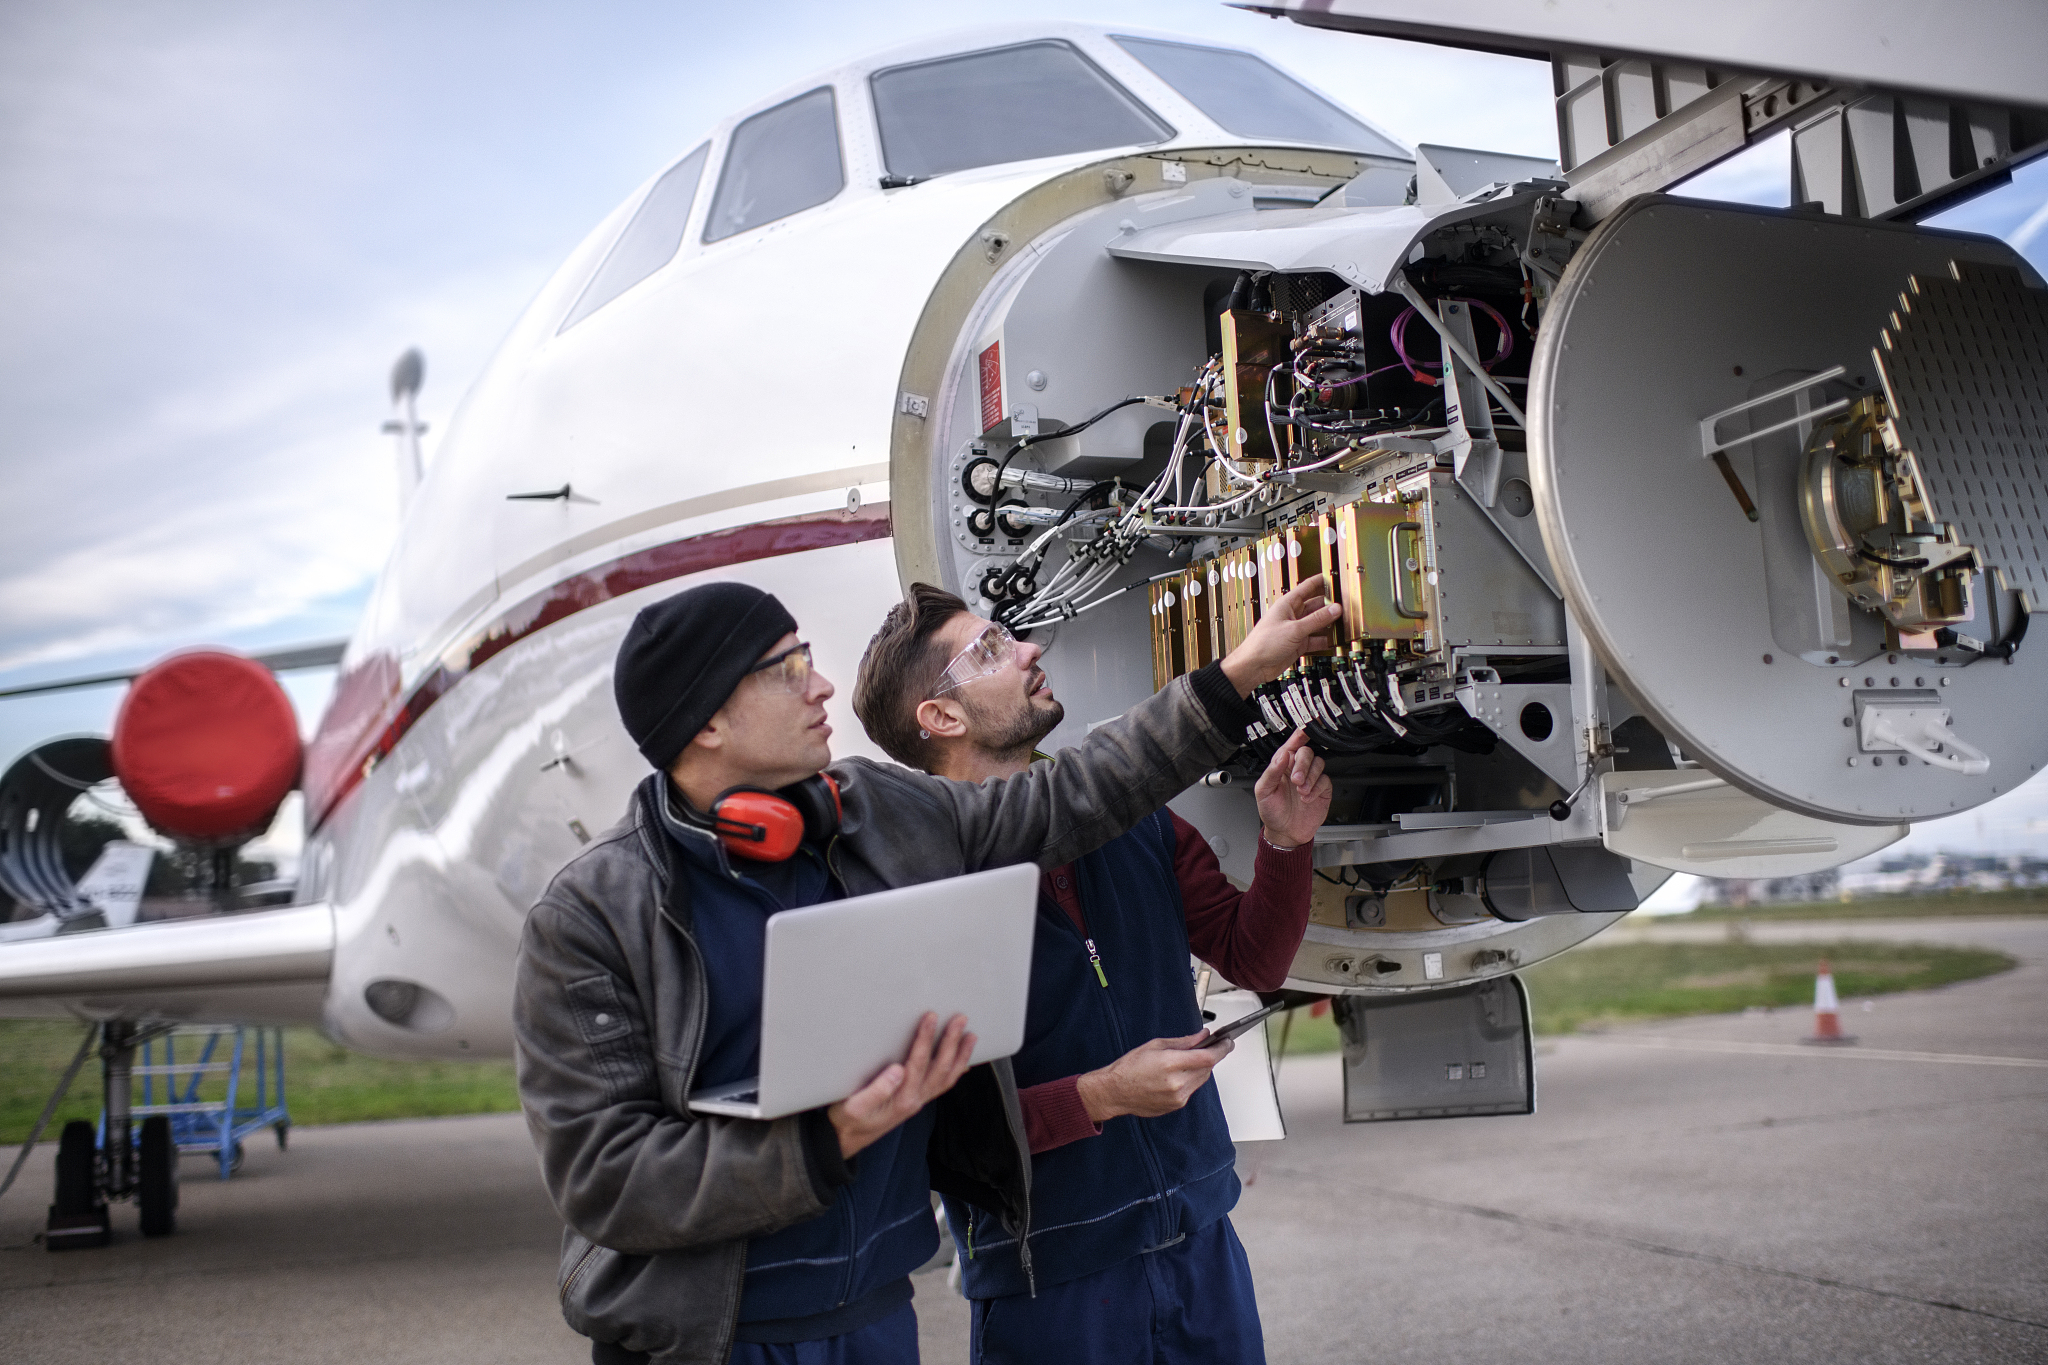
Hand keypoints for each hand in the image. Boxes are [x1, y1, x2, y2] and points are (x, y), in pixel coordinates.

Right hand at [827, 1013, 974, 1158]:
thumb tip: (898, 1069)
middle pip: (940, 1068)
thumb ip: (876, 1090)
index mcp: (901, 1099)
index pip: (918, 1063)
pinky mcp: (915, 1101)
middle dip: (951, 1042)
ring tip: (970, 1036)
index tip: (930, 1018)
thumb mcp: (854, 1107)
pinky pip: (942, 1086)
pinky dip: (955, 1072)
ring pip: (946, 1077)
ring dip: (960, 1055)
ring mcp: (918, 1101)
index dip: (925, 1039)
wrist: (846, 1141)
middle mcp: (915, 1100)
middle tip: (960, 1019)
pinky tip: (961, 1063)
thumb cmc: (847, 1121)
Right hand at [1075, 1031, 1229, 1122]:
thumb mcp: (1155, 1045)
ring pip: (1201, 1079)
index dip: (1222, 1049)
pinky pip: (1192, 1089)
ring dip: (1200, 1068)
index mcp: (1171, 1064)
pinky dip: (1190, 1079)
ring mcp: (1178, 1097)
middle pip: (1207, 1068)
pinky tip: (1177, 1074)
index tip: (1228, 1042)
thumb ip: (1184, 1042)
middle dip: (1210, 1057)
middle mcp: (1177, 1083)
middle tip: (1209, 1046)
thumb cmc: (1129, 1067)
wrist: (1115, 1092)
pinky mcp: (1176, 1105)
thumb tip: (1203, 1036)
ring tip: (1188, 1060)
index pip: (1207, 1057)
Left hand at [1220, 575, 1343, 696]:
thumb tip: (1334, 609)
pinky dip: (1325, 639)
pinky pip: (1315, 639)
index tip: (1335, 577)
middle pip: (1316, 606)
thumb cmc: (1264, 643)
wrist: (1254, 666)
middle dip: (1330, 605)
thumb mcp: (1294, 629)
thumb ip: (1316, 620)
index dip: (1321, 581)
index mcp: (1288, 604)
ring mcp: (1296, 630)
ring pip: (1317, 623)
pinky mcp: (1298, 644)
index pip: (1307, 587)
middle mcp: (1293, 615)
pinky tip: (1335, 639)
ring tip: (1345, 622)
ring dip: (1329, 624)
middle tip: (1347, 604)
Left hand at [1255, 728, 1331, 848]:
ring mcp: (1310, 779)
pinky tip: (1307, 797)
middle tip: (1297, 780)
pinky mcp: (1322, 789)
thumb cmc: (1272, 811)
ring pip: (1319, 764)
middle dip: (1303, 764)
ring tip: (1301, 791)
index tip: (1304, 728)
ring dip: (1310, 777)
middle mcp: (1297, 769)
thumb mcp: (1263, 791)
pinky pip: (1325, 780)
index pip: (1291, 745)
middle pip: (1306, 753)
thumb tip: (1281, 755)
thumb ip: (1272, 771)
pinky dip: (1316, 788)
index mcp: (1281, 766)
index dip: (1298, 735)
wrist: (1285, 832)